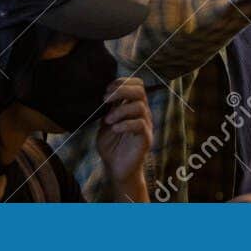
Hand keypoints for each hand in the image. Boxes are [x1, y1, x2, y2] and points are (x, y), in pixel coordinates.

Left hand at [95, 77, 151, 201]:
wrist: (116, 168)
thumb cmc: (111, 145)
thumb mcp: (105, 123)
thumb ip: (108, 109)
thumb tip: (105, 93)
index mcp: (133, 106)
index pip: (137, 84)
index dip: (122, 82)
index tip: (107, 90)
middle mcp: (142, 112)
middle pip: (140, 90)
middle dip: (122, 90)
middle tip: (106, 98)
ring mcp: (145, 124)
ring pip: (139, 106)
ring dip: (120, 110)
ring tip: (108, 120)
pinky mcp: (146, 138)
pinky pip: (140, 124)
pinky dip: (125, 124)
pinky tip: (114, 129)